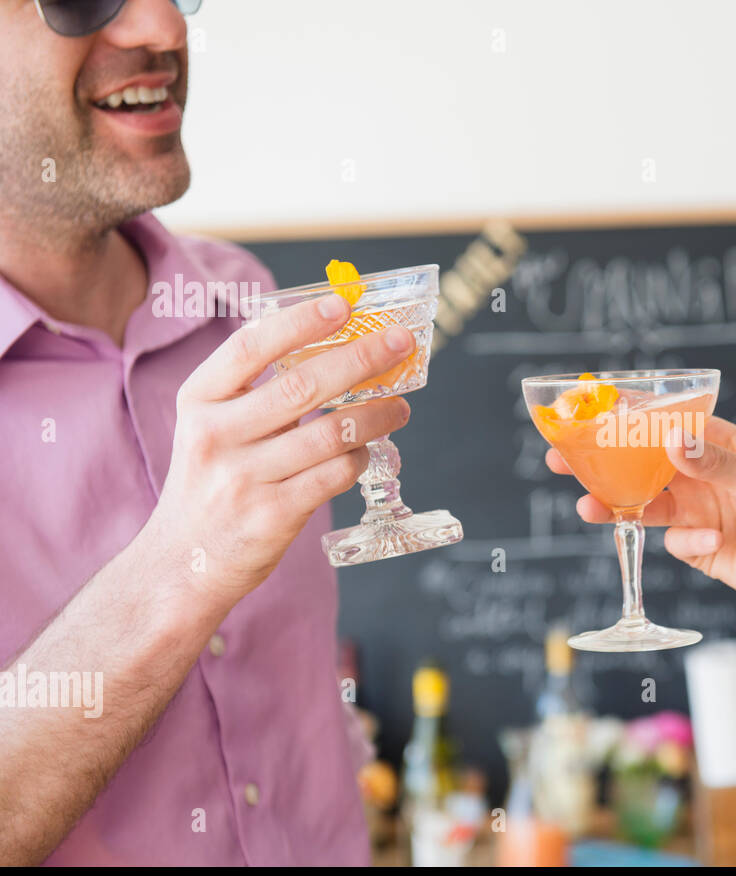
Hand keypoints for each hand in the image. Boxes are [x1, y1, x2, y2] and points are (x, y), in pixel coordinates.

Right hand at [140, 292, 414, 602]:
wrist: (184, 561)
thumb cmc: (212, 482)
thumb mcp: (212, 427)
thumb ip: (256, 391)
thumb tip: (337, 346)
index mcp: (199, 400)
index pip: (251, 346)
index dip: (301, 321)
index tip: (345, 303)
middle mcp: (216, 435)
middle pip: (302, 385)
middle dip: (362, 358)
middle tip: (400, 343)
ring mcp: (244, 478)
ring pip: (331, 433)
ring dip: (377, 414)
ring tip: (400, 407)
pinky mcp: (273, 515)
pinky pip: (335, 475)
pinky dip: (361, 459)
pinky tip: (368, 452)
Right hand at [545, 416, 735, 634]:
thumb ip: (713, 463)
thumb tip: (670, 441)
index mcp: (717, 443)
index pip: (663, 420)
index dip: (624, 415)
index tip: (586, 410)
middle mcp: (700, 473)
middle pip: (638, 463)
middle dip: (600, 461)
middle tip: (559, 458)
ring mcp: (696, 511)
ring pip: (642, 503)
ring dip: (615, 504)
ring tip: (588, 507)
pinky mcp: (697, 547)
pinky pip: (673, 541)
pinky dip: (686, 543)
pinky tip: (715, 542)